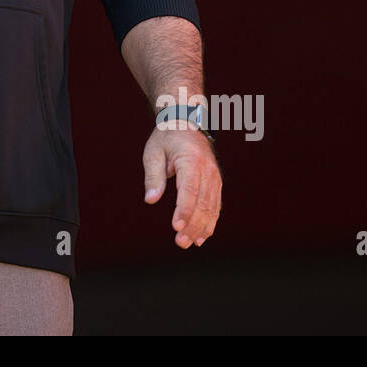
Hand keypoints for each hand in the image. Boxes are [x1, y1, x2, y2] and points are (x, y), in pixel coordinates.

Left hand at [142, 124, 220, 248]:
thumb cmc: (166, 139)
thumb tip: (151, 199)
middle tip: (180, 242)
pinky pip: (215, 205)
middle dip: (192, 224)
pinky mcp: (215, 182)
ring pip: (211, 206)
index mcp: (191, 160)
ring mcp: (214, 176)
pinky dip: (210, 221)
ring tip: (189, 242)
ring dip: (201, 227)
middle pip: (203, 202)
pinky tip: (201, 236)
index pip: (189, 189)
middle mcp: (207, 169)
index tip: (176, 226)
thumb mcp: (153, 153)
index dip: (184, 210)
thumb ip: (153, 176)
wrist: (185, 123)